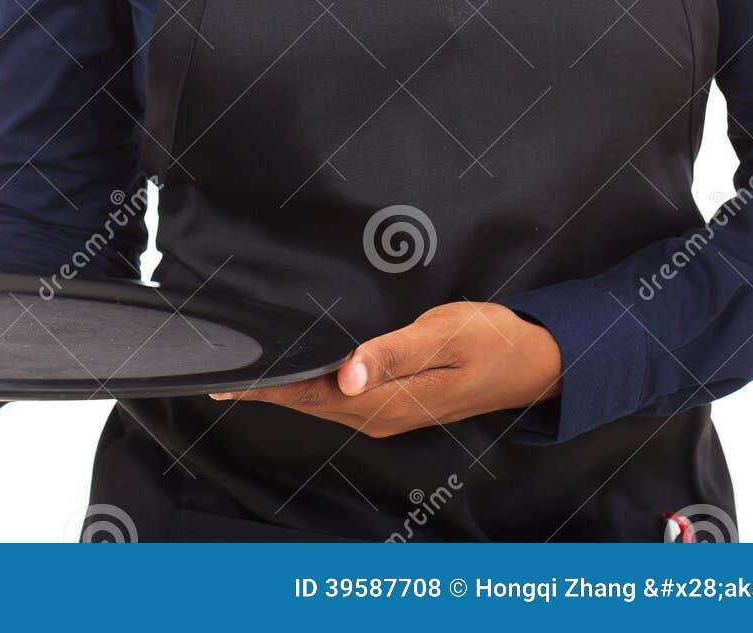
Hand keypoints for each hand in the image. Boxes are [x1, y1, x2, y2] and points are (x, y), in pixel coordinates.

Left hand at [209, 301, 561, 437]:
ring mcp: (387, 412)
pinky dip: (309, 382)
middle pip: (305, 401)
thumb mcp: (443, 338)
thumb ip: (391, 355)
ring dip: (282, 385)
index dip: (262, 384)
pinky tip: (298, 367)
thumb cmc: (491, 341)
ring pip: (319, 401)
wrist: (536, 361)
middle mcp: (377, 414)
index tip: (221, 373)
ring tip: (242, 369)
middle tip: (215, 365)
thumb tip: (343, 376)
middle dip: (261, 386)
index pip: (307, 392)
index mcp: (383, 402)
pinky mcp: (396, 402)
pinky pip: (338, 396)